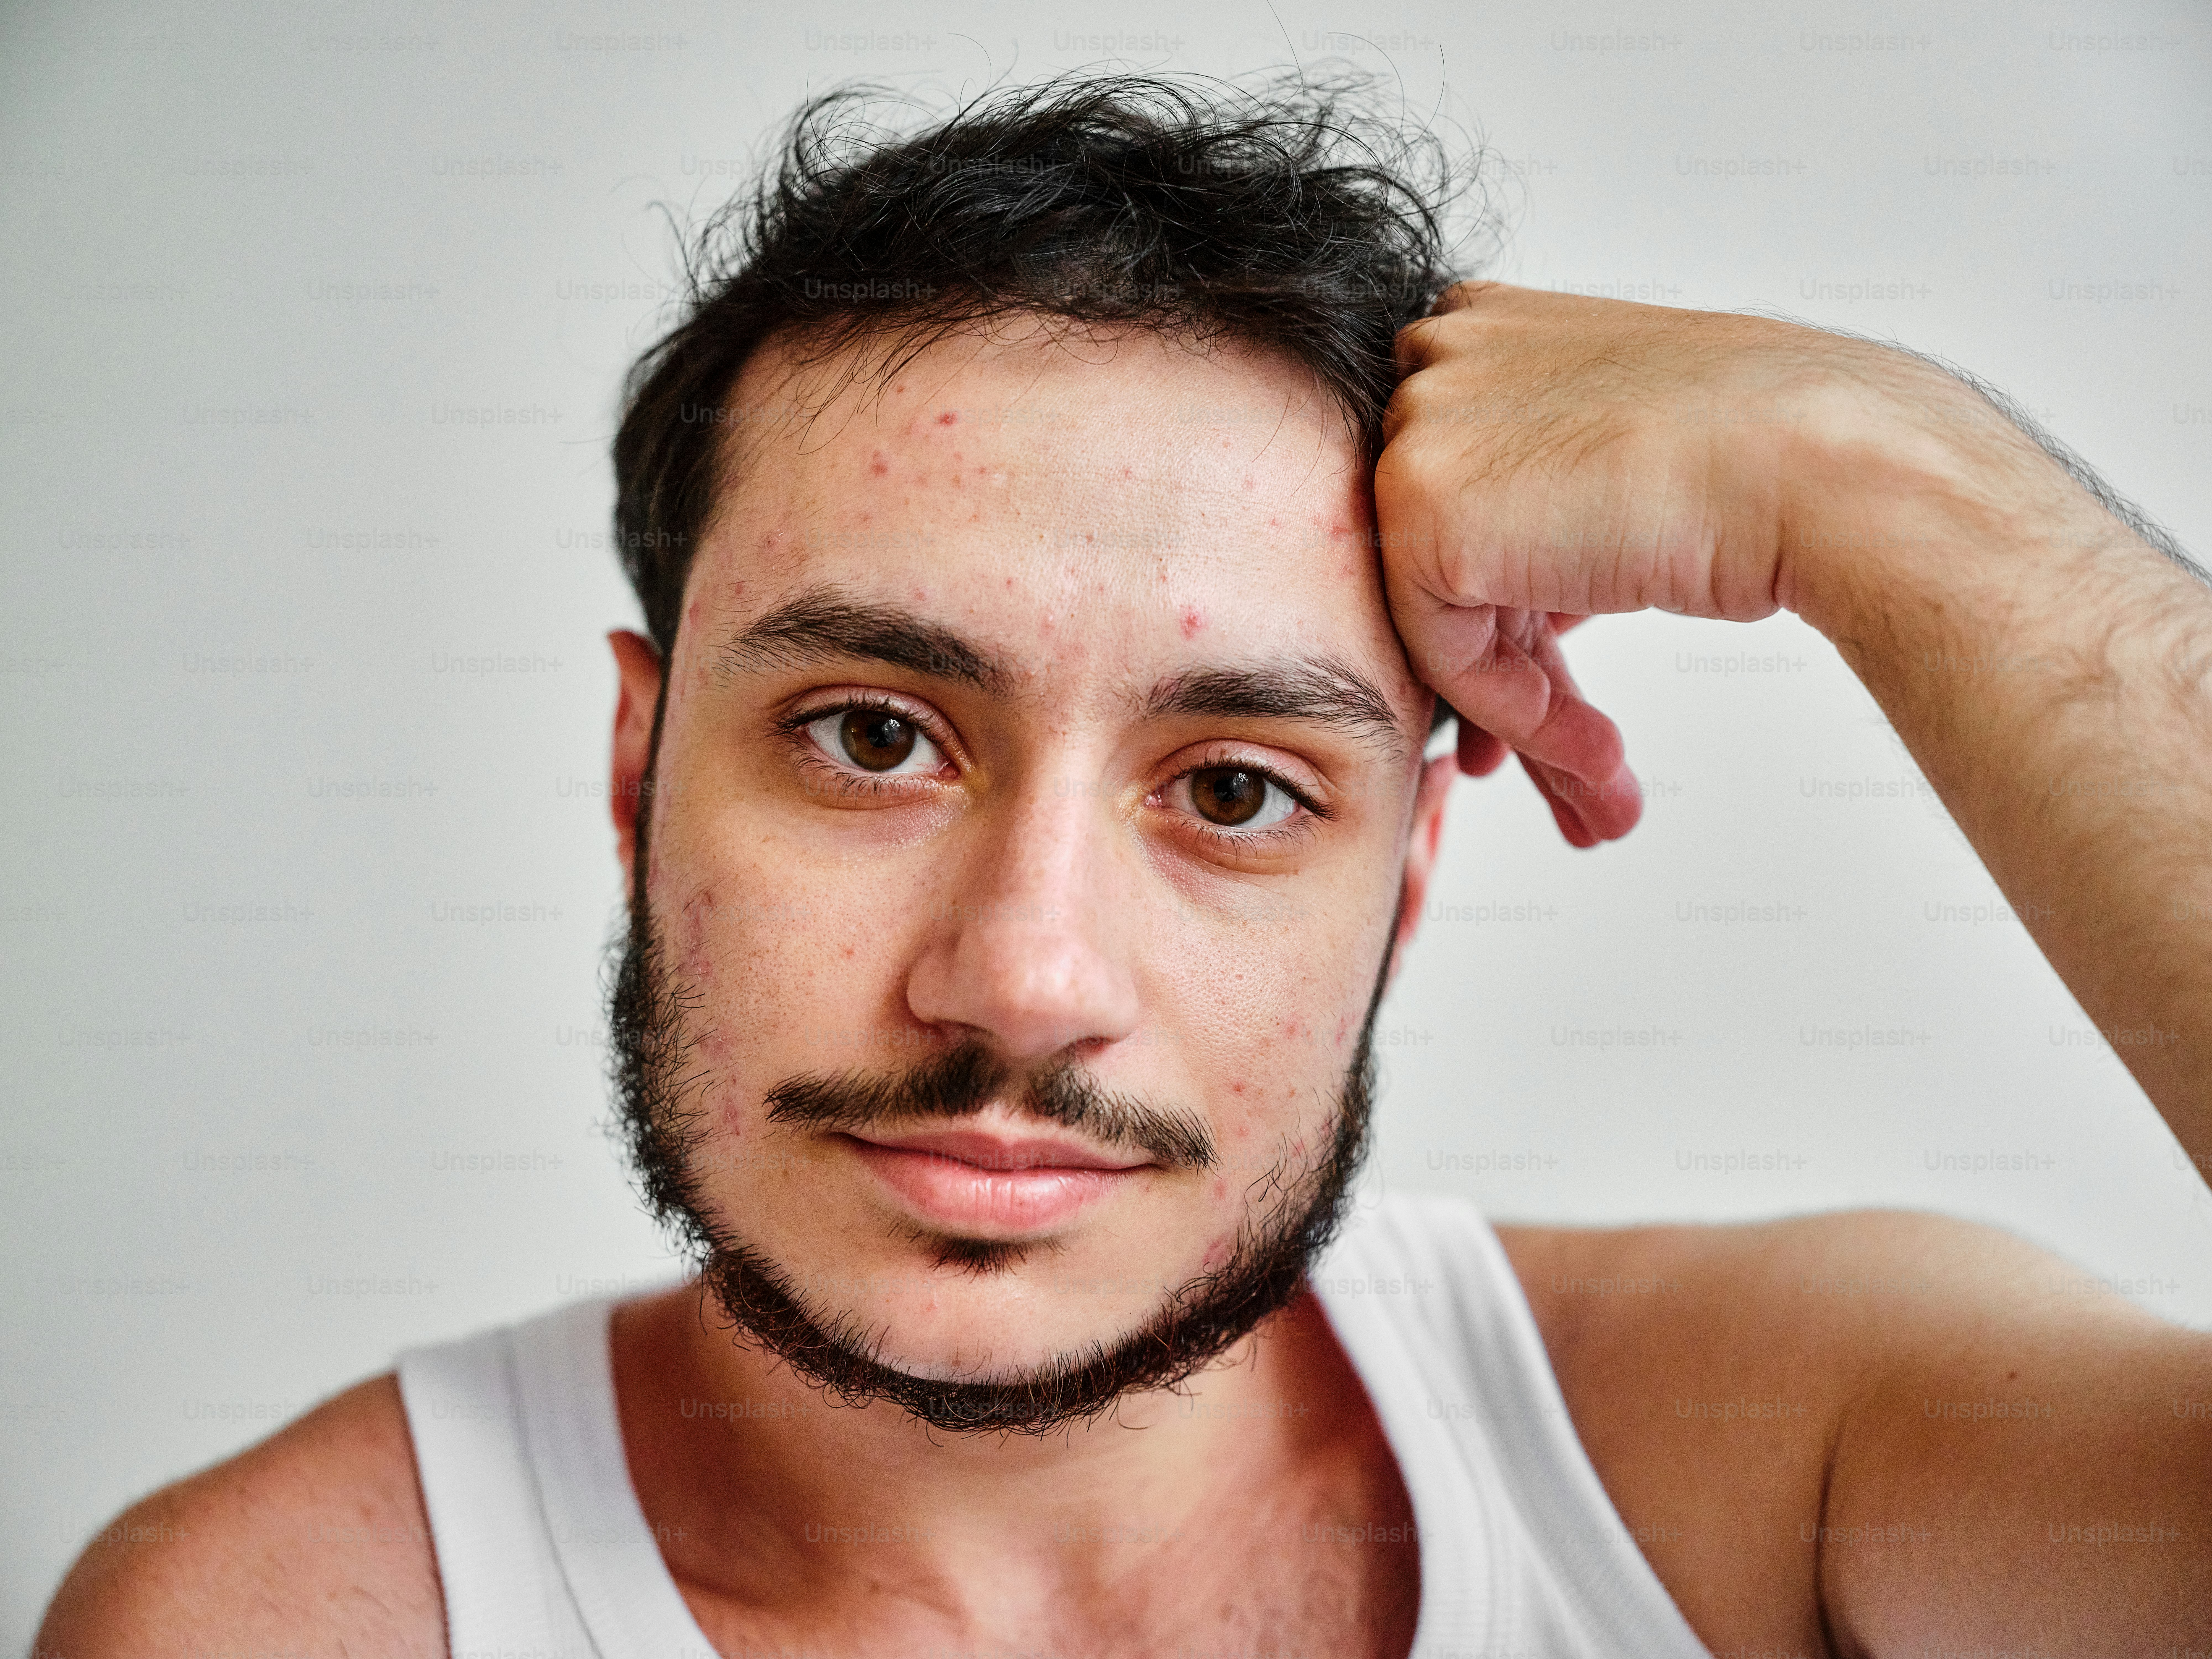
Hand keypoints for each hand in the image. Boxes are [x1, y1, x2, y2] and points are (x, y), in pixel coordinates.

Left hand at [1375, 280, 1847, 844]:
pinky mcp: (1421, 510)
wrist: (1820, 463)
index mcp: (1486, 328)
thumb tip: (1513, 593)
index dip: (1513, 612)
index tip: (1560, 687)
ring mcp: (1423, 431)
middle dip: (1521, 681)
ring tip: (1602, 796)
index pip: (1467, 500)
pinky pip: (1447, 651)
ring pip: (1448, 619)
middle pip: (1454, 564)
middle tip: (1587, 764)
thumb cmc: (1763, 452)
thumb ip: (1541, 513)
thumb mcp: (1623, 462)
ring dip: (1533, 722)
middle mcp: (1438, 365)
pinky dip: (1520, 715)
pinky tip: (1602, 759)